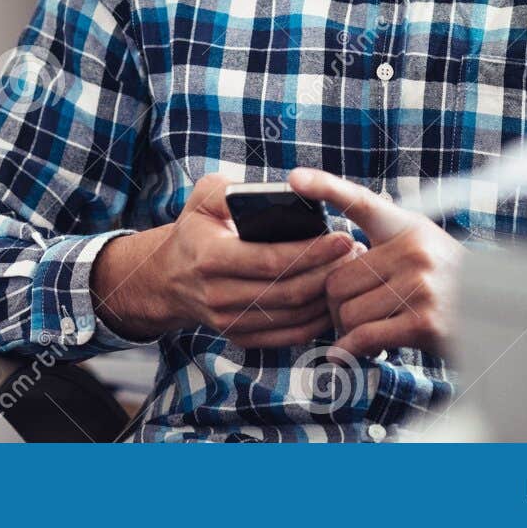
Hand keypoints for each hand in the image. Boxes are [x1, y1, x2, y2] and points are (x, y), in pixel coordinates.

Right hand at [154, 173, 363, 347]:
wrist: (170, 278)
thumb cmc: (195, 230)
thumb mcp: (202, 199)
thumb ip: (228, 190)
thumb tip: (263, 192)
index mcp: (210, 258)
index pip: (270, 260)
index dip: (311, 252)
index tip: (342, 236)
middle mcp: (218, 295)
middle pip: (287, 290)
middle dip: (327, 272)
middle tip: (356, 252)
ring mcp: (229, 321)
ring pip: (292, 315)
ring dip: (327, 296)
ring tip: (351, 272)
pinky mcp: (240, 337)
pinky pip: (288, 335)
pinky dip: (316, 321)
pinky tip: (333, 299)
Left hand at [287, 168, 463, 360]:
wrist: (498, 315)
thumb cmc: (447, 284)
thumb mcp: (419, 248)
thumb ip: (379, 250)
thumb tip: (329, 277)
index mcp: (406, 227)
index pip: (360, 201)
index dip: (325, 186)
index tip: (294, 178)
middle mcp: (413, 250)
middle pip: (337, 281)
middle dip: (335, 307)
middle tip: (351, 317)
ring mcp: (421, 285)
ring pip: (347, 313)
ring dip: (349, 331)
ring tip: (369, 331)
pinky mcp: (425, 321)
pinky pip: (365, 337)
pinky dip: (352, 351)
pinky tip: (355, 352)